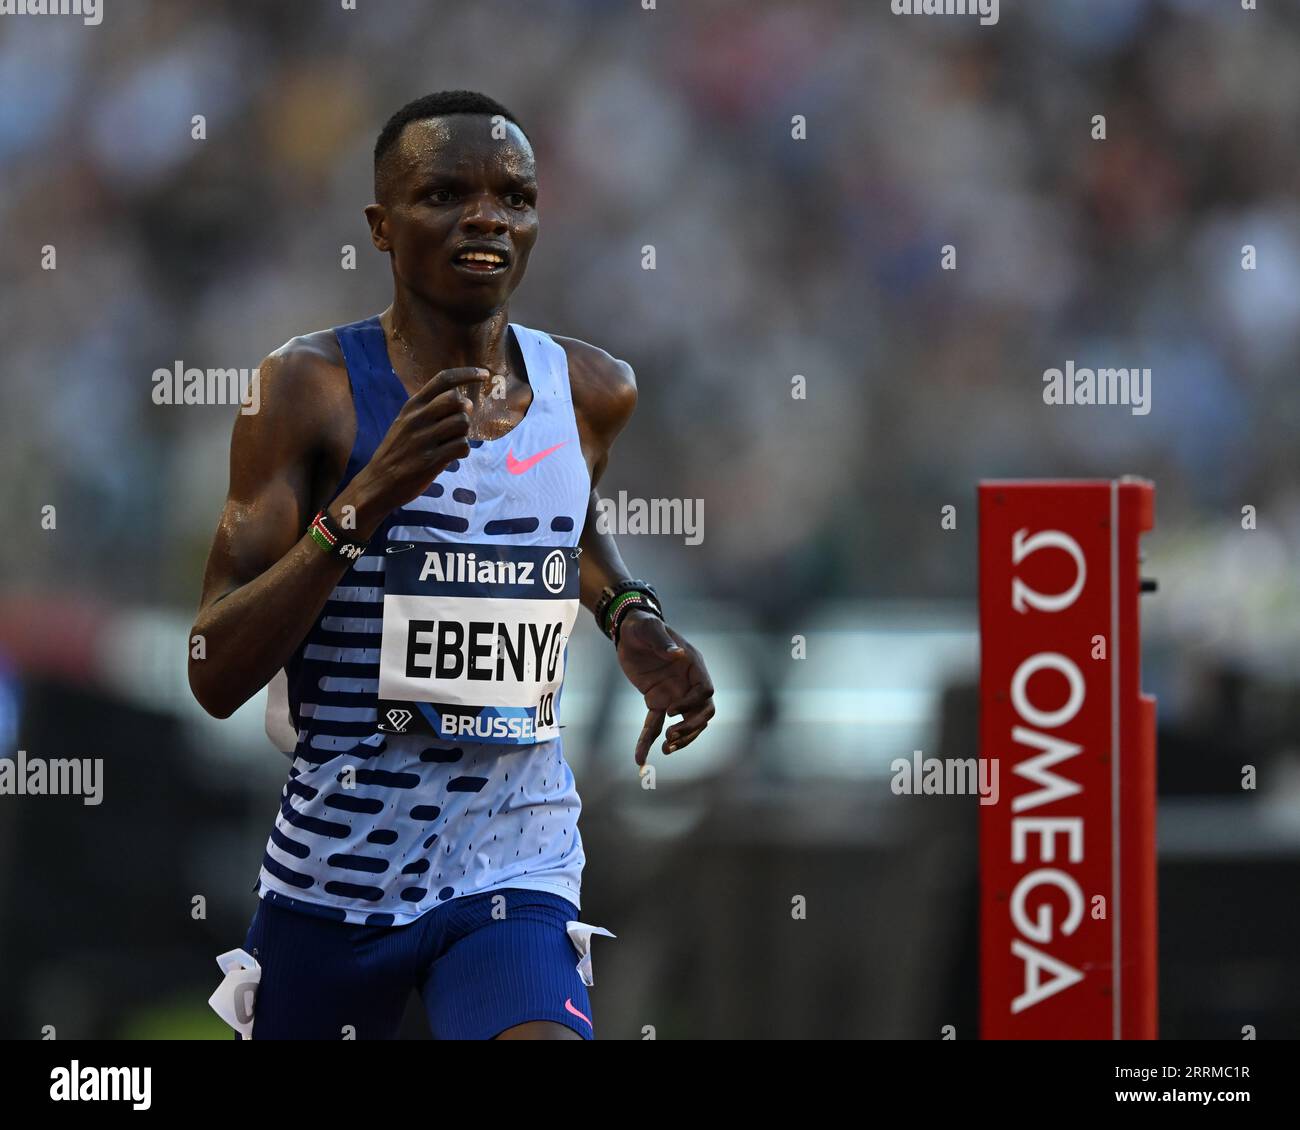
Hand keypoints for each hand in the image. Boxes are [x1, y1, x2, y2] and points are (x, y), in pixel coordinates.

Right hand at [355, 366, 488, 514]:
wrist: (378, 482)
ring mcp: (423, 439)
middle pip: (456, 399)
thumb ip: (431, 410)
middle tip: (460, 424)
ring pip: (462, 423)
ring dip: (464, 433)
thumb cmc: (398, 451)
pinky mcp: (430, 460)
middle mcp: (417, 418)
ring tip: (453, 442)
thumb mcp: (406, 422)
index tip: (485, 375)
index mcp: (412, 406)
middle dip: (465, 411)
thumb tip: (466, 403)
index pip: (443, 379)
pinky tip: (453, 455)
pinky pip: (462, 446)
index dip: (467, 374)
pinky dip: (463, 450)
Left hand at [615, 611, 715, 766]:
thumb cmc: (643, 626)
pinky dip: (647, 741)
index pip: (705, 690)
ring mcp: (674, 694)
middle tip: (671, 737)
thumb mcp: (649, 629)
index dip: (692, 703)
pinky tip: (640, 759)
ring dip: (679, 740)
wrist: (628, 631)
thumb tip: (676, 654)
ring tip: (665, 750)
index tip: (671, 711)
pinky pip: (654, 725)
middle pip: (702, 712)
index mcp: (693, 665)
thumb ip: (662, 642)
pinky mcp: (656, 701)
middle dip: (691, 728)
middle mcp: (687, 683)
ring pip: (685, 723)